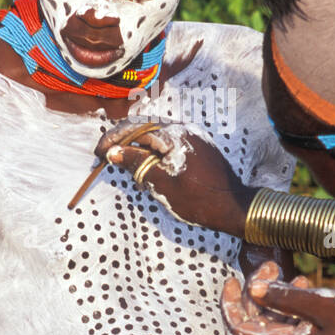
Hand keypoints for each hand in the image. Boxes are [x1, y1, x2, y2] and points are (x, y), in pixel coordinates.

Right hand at [94, 119, 252, 236]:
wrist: (235, 207)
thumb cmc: (200, 200)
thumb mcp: (163, 184)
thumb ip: (137, 165)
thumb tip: (112, 152)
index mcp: (175, 136)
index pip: (135, 130)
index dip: (113, 140)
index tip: (99, 152)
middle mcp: (184, 129)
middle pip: (144, 126)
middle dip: (122, 139)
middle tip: (105, 154)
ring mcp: (192, 136)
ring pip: (155, 133)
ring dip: (137, 144)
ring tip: (122, 161)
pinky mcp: (197, 145)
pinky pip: (168, 140)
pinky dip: (152, 149)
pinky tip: (145, 164)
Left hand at [221, 261, 334, 334]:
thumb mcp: (324, 306)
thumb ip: (287, 297)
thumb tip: (255, 288)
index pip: (240, 329)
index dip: (229, 304)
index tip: (231, 279)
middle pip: (255, 322)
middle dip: (255, 291)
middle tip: (270, 265)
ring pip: (273, 319)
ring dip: (273, 294)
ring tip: (283, 269)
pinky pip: (292, 322)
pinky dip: (290, 302)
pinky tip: (303, 283)